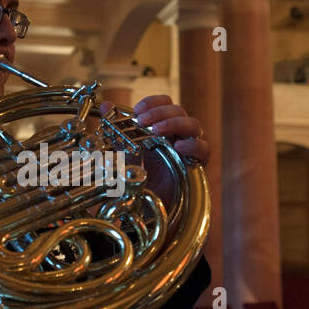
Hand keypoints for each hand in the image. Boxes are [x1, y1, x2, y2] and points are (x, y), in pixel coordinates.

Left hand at [100, 96, 210, 210]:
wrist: (145, 205)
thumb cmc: (137, 176)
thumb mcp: (123, 151)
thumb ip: (116, 129)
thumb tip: (104, 106)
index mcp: (162, 126)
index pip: (165, 103)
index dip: (153, 102)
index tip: (137, 111)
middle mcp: (177, 134)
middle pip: (178, 110)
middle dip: (160, 112)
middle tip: (141, 122)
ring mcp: (188, 148)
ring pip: (193, 125)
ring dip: (174, 124)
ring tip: (157, 131)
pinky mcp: (197, 165)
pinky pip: (204, 150)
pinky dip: (193, 146)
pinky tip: (179, 147)